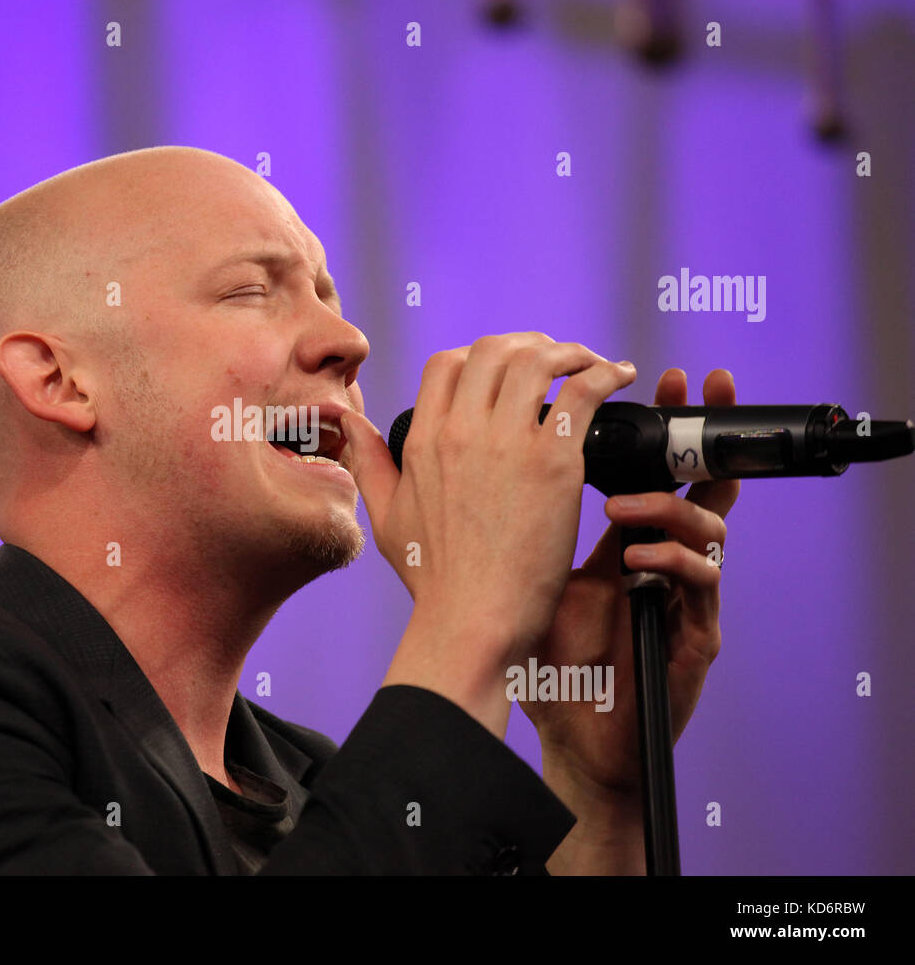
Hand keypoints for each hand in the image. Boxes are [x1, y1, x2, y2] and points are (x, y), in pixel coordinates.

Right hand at [339, 332, 636, 732]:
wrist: (474, 620)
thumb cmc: (434, 580)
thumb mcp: (385, 516)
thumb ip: (367, 461)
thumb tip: (347, 420)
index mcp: (423, 440)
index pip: (447, 362)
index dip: (478, 355)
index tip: (505, 369)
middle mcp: (461, 431)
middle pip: (494, 350)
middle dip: (528, 344)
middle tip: (555, 359)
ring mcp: (508, 443)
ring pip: (538, 360)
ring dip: (570, 352)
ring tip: (592, 363)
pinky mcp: (554, 462)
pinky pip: (583, 392)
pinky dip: (605, 374)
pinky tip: (619, 377)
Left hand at [523, 368, 739, 802]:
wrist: (570, 724)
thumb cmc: (546, 642)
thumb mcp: (520, 561)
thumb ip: (495, 502)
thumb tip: (442, 443)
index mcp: (626, 536)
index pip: (643, 465)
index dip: (642, 420)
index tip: (624, 371)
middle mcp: (660, 556)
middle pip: (695, 479)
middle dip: (689, 431)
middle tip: (683, 389)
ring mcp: (682, 593)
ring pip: (710, 527)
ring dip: (668, 507)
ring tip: (623, 507)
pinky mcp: (693, 634)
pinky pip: (703, 585)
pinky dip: (672, 564)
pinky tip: (635, 562)